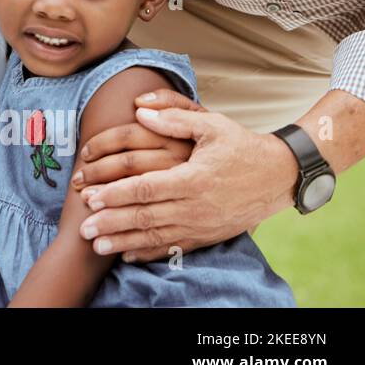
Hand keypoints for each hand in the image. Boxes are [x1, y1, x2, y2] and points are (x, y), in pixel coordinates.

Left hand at [76, 90, 297, 261]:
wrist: (281, 175)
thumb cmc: (243, 146)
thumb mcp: (213, 124)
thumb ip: (175, 117)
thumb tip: (139, 109)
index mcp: (193, 177)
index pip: (145, 188)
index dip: (115, 194)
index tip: (89, 197)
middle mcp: (196, 205)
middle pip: (145, 217)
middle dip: (111, 223)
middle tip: (83, 228)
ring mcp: (202, 224)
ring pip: (156, 236)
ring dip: (124, 241)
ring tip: (96, 245)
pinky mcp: (209, 235)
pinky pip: (175, 247)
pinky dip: (150, 252)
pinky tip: (128, 255)